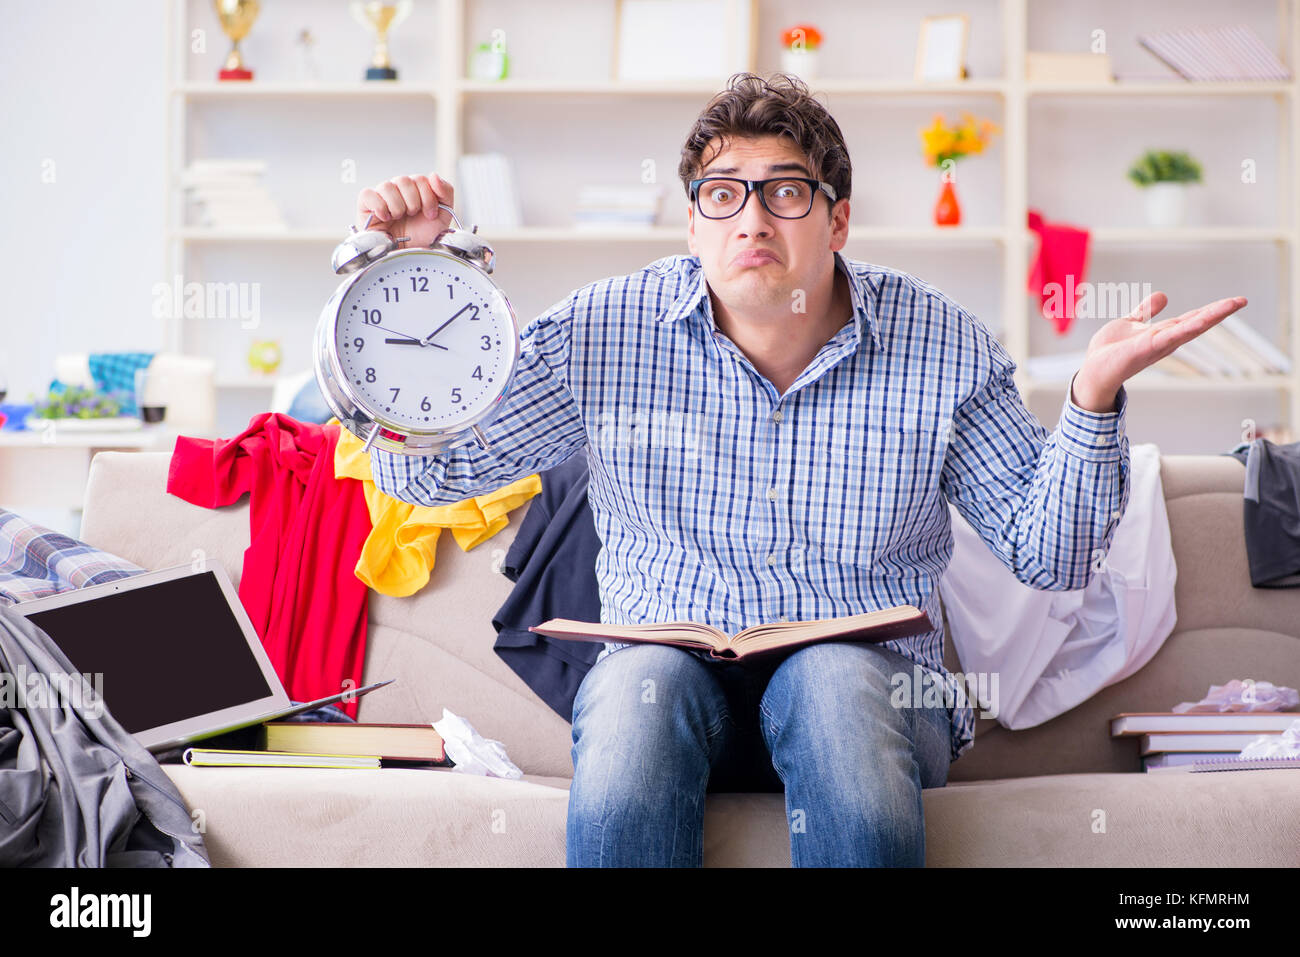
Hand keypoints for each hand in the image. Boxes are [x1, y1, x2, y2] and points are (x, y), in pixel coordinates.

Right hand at [356, 173, 454, 248]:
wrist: (408, 256)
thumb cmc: (422, 237)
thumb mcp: (443, 216)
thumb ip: (446, 192)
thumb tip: (434, 175)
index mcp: (415, 190)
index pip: (421, 179)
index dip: (428, 197)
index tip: (430, 214)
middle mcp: (398, 190)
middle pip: (404, 180)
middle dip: (414, 203)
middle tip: (413, 217)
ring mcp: (381, 196)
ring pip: (387, 186)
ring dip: (398, 206)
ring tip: (399, 218)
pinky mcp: (365, 204)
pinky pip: (368, 194)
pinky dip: (379, 206)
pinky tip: (386, 218)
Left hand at [1071, 291, 1248, 412]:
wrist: (1093, 371)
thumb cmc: (1110, 352)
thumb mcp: (1130, 324)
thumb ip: (1145, 311)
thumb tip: (1164, 295)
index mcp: (1163, 334)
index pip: (1192, 319)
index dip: (1212, 310)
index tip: (1235, 301)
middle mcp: (1165, 340)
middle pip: (1197, 323)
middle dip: (1219, 312)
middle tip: (1242, 300)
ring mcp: (1157, 345)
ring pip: (1189, 328)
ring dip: (1210, 317)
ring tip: (1232, 305)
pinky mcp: (1146, 349)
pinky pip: (1169, 336)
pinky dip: (1185, 329)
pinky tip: (1199, 321)